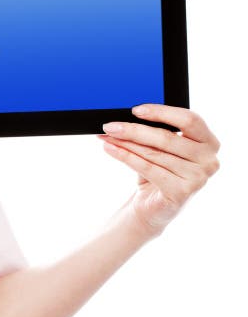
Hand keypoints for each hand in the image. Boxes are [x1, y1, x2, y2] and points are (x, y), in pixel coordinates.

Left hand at [97, 104, 220, 238]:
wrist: (153, 206)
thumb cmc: (159, 170)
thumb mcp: (160, 147)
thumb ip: (154, 131)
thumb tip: (125, 116)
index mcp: (209, 142)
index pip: (190, 120)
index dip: (162, 112)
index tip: (135, 110)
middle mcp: (209, 160)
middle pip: (167, 137)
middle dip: (133, 130)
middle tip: (110, 125)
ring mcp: (198, 178)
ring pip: (153, 153)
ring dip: (125, 143)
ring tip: (107, 136)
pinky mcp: (181, 192)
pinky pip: (147, 168)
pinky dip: (125, 156)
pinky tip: (110, 149)